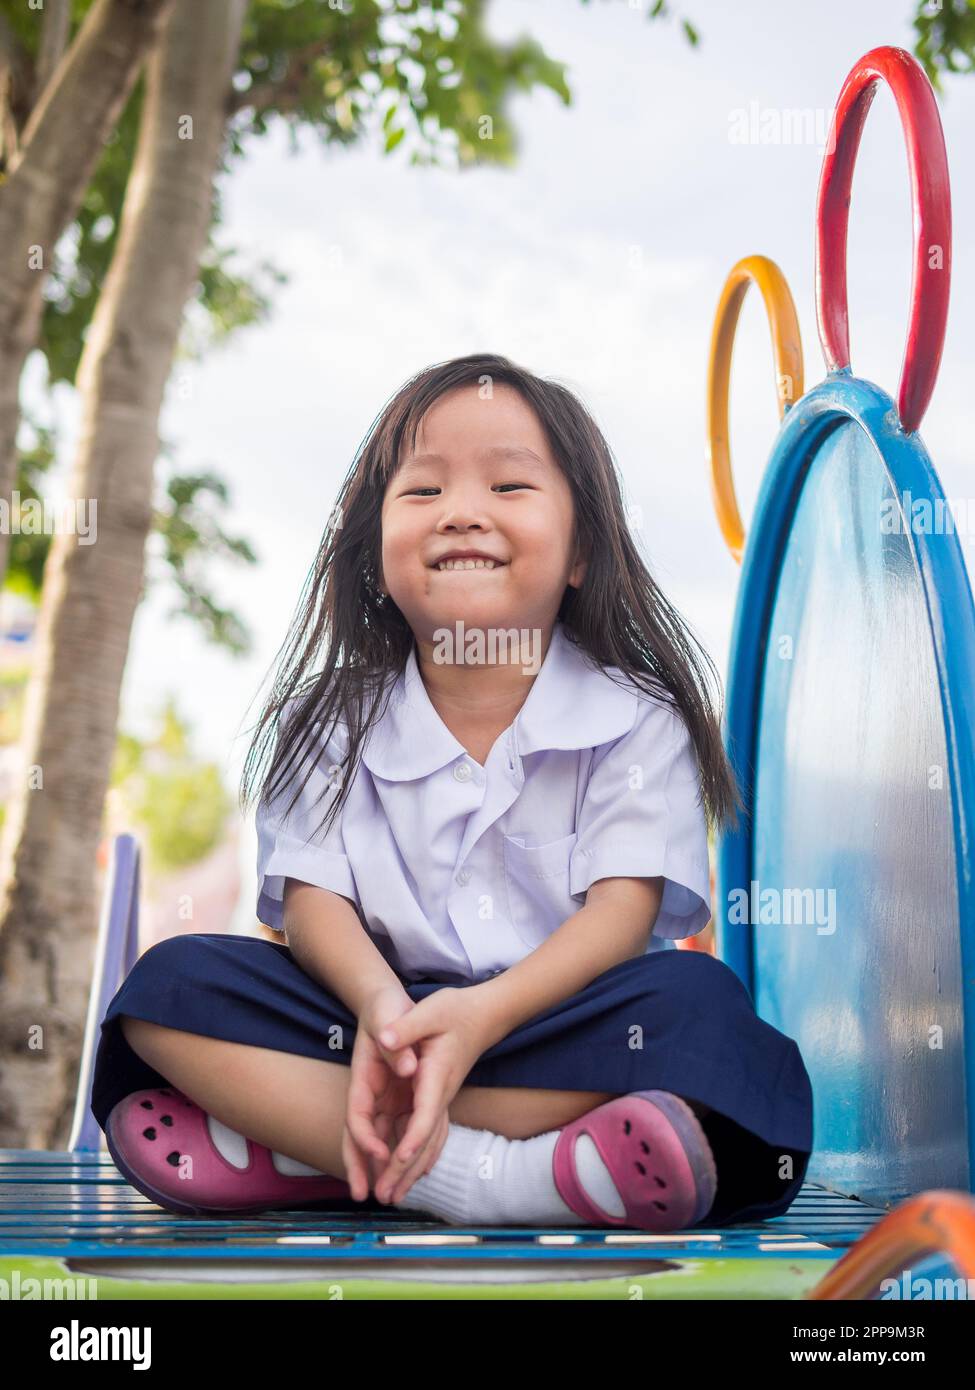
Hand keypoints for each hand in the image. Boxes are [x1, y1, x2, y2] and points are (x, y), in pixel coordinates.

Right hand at [341, 984, 421, 1202]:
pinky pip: (393, 1128)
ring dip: (377, 1166)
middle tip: (361, 1195)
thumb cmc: (386, 1006)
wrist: (387, 1000)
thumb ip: (398, 1038)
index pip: (357, 1113)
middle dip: (358, 1165)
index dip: (364, 1137)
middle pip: (358, 1135)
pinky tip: (408, 1168)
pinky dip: (397, 1148)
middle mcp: (368, 1091)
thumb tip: (408, 1066)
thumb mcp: (390, 1013)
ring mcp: (380, 1096)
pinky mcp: (393, 1096)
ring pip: (375, 1138)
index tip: (380, 1153)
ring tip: (386, 1195)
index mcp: (364, 1074)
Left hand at [370, 986, 493, 1204]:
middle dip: (404, 1169)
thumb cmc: (456, 1010)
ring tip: (392, 1196)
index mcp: (437, 1076)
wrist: (485, 1014)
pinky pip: (429, 1133)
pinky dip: (419, 1155)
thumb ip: (407, 1026)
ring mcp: (441, 1098)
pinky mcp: (438, 1097)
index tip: (398, 1161)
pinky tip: (411, 1173)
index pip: (426, 1114)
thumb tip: (386, 1039)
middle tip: (384, 1197)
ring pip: (427, 1142)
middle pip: (425, 1139)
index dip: (412, 1138)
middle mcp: (441, 1094)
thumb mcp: (431, 1010)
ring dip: (410, 1170)